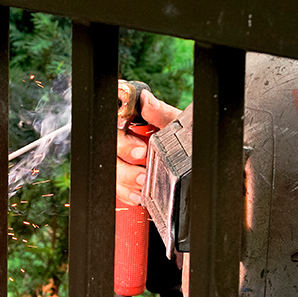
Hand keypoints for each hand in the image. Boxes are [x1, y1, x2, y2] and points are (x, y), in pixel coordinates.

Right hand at [116, 90, 181, 205]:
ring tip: (142, 186)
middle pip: (109, 154)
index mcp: (129, 122)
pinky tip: (137, 196)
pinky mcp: (125, 178)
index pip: (113, 128)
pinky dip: (127, 193)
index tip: (140, 151)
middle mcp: (122, 140)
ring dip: (125, 181)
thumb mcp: (172, 121)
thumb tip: (146, 101)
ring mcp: (122, 160)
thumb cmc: (177, 132)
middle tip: (142, 174)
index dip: (122, 142)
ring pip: (111, 171)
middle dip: (124, 167)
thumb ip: (159, 112)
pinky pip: (117, 187)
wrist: (188, 151)